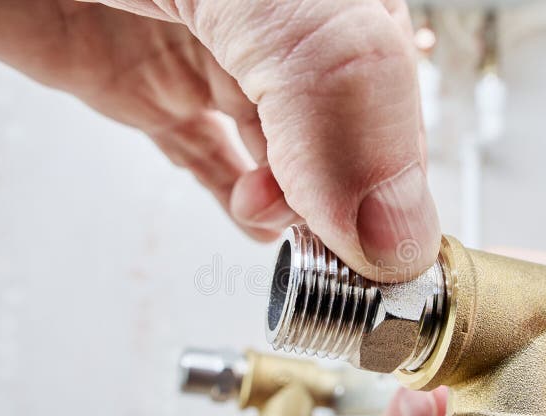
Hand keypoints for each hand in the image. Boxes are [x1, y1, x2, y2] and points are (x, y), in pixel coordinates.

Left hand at [0, 0, 439, 280]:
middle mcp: (275, 21)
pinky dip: (233, 196)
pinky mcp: (146, 80)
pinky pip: (207, 150)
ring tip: (277, 230)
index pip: (395, 97)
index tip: (387, 257)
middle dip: (342, 204)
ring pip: (281, 152)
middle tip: (336, 262)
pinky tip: (254, 226)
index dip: (399, 180)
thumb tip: (393, 222)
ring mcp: (210, 50)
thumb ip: (333, 85)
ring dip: (289, 208)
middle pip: (344, 133)